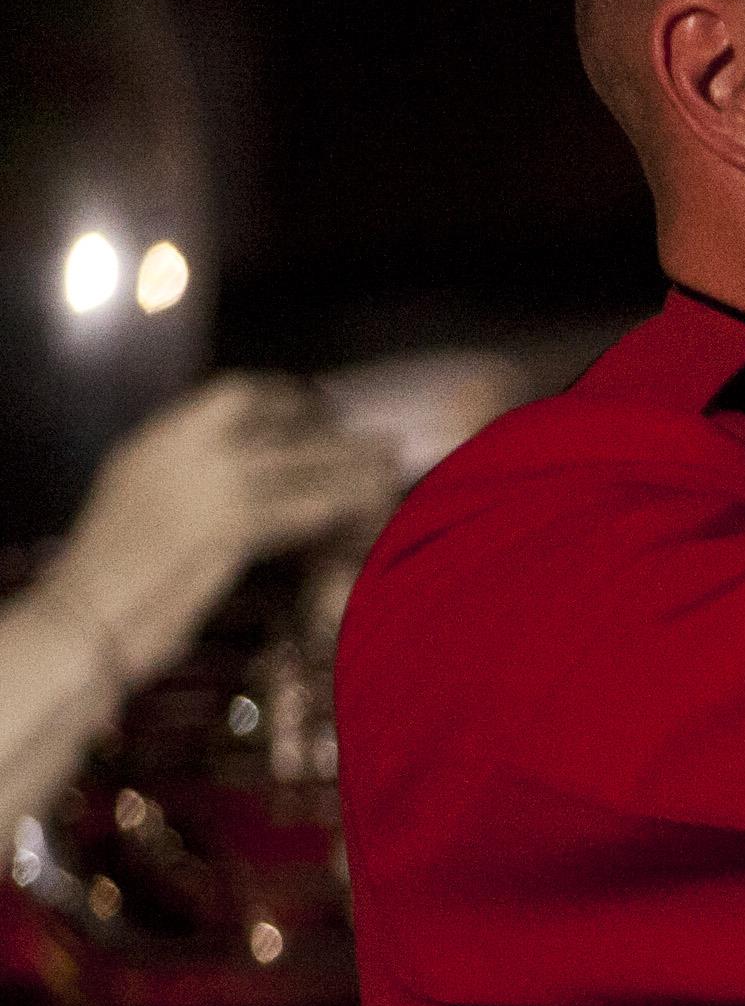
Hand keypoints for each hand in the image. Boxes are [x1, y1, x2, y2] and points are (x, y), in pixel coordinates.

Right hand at [45, 375, 403, 677]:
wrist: (89, 612)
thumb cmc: (113, 572)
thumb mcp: (143, 502)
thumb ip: (184, 474)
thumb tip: (241, 465)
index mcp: (159, 438)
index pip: (232, 393)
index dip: (285, 398)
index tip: (321, 408)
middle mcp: (185, 449)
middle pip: (280, 428)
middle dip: (335, 435)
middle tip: (380, 442)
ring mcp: (209, 484)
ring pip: (303, 464)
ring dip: (354, 466)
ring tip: (393, 467)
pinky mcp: (232, 526)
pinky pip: (306, 508)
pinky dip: (343, 510)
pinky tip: (372, 512)